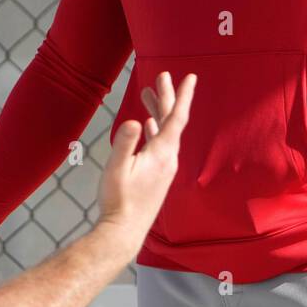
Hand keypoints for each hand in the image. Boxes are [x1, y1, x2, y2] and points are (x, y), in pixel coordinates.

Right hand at [97, 71, 195, 251]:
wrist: (124, 230)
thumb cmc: (118, 200)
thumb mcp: (117, 169)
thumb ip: (124, 142)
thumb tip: (134, 119)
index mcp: (161, 153)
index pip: (176, 117)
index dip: (182, 95)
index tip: (190, 76)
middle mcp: (167, 157)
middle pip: (170, 120)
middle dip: (167, 97)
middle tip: (162, 76)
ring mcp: (163, 166)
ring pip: (163, 131)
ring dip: (157, 111)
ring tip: (149, 93)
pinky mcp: (157, 173)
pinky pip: (158, 143)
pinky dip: (154, 128)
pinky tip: (147, 124)